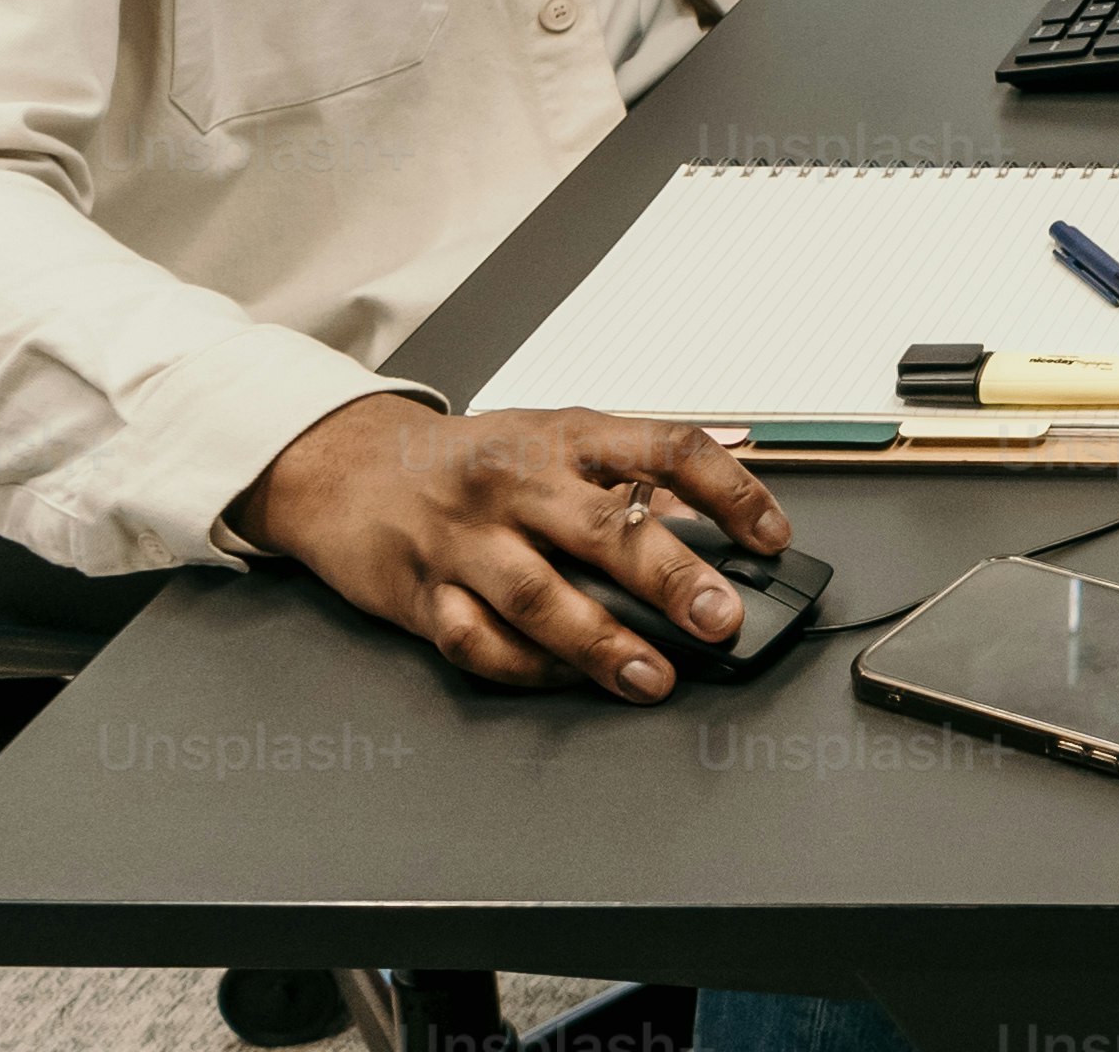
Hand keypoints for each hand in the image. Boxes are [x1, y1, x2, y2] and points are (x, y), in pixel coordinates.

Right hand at [238, 400, 787, 698]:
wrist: (346, 467)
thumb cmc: (468, 458)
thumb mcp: (555, 437)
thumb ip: (638, 468)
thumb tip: (736, 494)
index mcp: (567, 435)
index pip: (667, 448)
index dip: (730, 491)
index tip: (772, 536)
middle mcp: (518, 482)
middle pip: (604, 528)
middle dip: (671, 577)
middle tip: (720, 619)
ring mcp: (467, 540)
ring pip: (539, 595)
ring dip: (603, 643)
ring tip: (655, 677)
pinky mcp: (423, 594)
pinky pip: (479, 642)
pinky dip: (528, 669)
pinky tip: (569, 683)